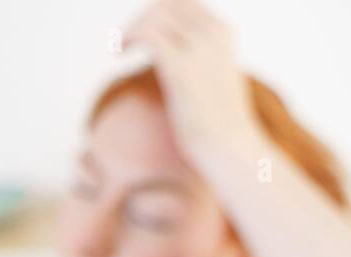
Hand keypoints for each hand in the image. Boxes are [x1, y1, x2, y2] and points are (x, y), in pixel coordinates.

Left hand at [124, 0, 264, 159]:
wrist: (230, 148)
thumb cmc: (220, 122)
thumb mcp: (214, 77)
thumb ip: (199, 58)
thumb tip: (173, 59)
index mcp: (222, 31)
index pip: (182, 2)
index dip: (156, 12)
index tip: (141, 33)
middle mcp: (212, 33)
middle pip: (165, 3)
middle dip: (141, 18)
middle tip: (125, 43)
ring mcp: (198, 49)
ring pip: (154, 15)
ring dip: (130, 28)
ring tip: (119, 49)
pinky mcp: (181, 70)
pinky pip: (148, 36)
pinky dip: (128, 38)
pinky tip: (119, 53)